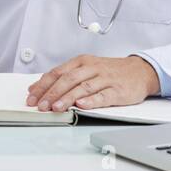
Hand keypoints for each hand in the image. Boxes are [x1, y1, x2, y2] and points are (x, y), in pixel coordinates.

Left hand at [26, 54, 159, 111]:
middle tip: (40, 106)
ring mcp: (105, 79)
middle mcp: (91, 68)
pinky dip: (92, 100)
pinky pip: (103, 95)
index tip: (31, 97)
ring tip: (56, 108)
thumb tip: (37, 88)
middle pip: (68, 79)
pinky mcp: (118, 90)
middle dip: (52, 93)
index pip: (57, 73)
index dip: (42, 85)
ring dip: (67, 98)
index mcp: (81, 62)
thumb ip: (63, 76)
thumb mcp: (86, 68)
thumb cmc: (110, 71)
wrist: (140, 70)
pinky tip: (82, 105)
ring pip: (83, 87)